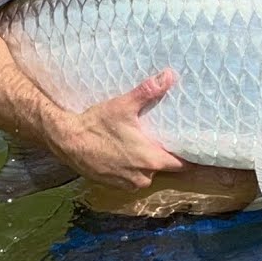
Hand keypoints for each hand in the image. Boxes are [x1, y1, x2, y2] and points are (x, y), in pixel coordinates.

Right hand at [43, 69, 187, 190]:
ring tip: (145, 145)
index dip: (189, 157)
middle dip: (165, 156)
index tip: (194, 147)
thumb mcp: (124, 106)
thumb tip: (170, 75)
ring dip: (146, 163)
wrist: (67, 141)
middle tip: (166, 138)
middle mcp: (142, 176)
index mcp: (150, 160)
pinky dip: (131, 168)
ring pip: (147, 174)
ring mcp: (127, 183)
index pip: (181, 164)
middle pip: (164, 168)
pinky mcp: (113, 184)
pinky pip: (131, 178)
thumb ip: (148, 92)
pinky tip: (126, 153)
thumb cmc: (97, 124)